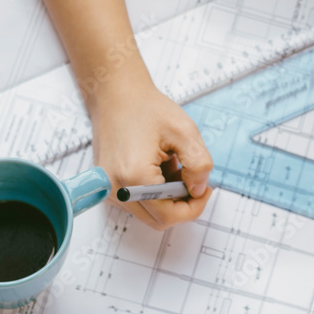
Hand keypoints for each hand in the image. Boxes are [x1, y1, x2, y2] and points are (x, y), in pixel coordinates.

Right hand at [89, 61, 213, 229]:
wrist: (116, 95)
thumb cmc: (146, 108)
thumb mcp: (185, 131)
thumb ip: (198, 165)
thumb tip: (199, 190)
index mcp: (134, 177)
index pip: (169, 215)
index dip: (194, 206)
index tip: (205, 188)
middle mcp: (115, 189)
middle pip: (158, 219)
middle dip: (182, 203)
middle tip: (194, 178)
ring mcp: (108, 189)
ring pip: (149, 212)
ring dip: (168, 197)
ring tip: (173, 164)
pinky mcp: (108, 186)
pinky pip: (138, 201)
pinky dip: (155, 191)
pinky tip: (160, 166)